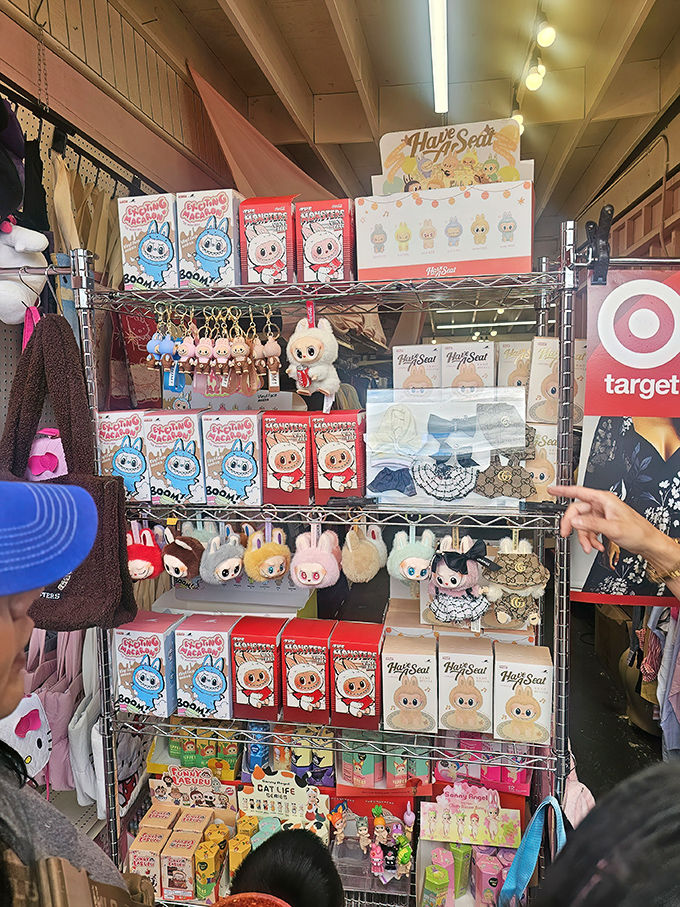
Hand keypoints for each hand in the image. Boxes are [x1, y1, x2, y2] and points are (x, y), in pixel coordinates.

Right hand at [548, 485, 675, 568]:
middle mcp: (602, 505)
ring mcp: (602, 515)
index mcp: (604, 499)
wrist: (648, 543)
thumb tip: (574, 521)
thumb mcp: (612, 528)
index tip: (552, 490)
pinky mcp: (603, 523)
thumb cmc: (637, 531)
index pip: (578, 492)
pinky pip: (590, 529)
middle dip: (573, 525)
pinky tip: (597, 545)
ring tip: (590, 547)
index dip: (563, 490)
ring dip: (584, 537)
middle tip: (566, 534)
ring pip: (583, 523)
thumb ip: (591, 523)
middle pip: (578, 511)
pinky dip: (591, 539)